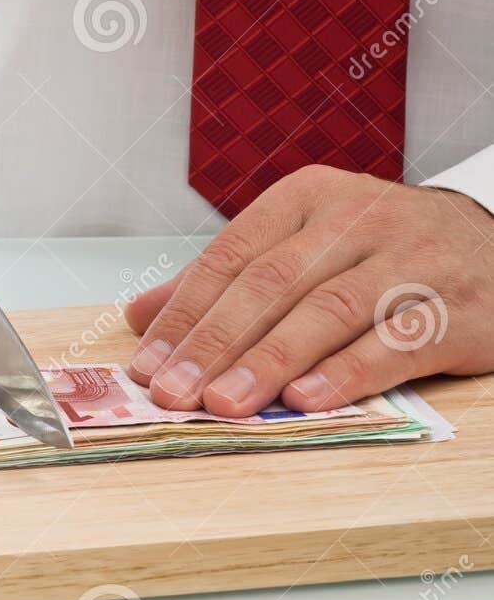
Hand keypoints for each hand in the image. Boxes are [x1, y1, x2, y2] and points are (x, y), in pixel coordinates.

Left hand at [125, 166, 493, 415]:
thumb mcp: (306, 241)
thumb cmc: (383, 249)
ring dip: (271, 361)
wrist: (492, 245)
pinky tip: (308, 399)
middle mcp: (357, 219)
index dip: (185, 312)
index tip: (148, 363)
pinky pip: (395, 341)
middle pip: (272, 283)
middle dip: (216, 342)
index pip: (232, 255)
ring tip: (226, 402)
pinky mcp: (455, 309)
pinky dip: (349, 373)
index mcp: (308, 197)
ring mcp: (409, 261)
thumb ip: (227, 278)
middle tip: (175, 392)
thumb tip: (140, 314)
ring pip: (329, 310)